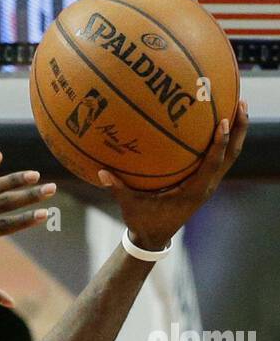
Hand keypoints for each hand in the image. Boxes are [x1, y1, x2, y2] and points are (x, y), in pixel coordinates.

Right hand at [99, 100, 248, 249]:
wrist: (154, 237)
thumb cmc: (144, 222)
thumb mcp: (131, 206)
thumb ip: (118, 189)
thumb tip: (101, 172)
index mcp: (194, 192)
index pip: (212, 164)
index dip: (220, 144)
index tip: (223, 122)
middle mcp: (207, 186)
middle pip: (231, 155)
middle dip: (239, 130)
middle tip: (241, 103)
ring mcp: (209, 184)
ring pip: (230, 156)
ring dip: (237, 132)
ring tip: (238, 105)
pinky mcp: (205, 181)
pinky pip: (220, 158)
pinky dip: (224, 141)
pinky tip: (220, 122)